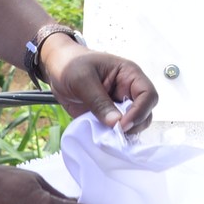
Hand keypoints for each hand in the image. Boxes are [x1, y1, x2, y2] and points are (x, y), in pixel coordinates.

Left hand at [42, 37, 158, 136]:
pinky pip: (118, 129)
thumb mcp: (82, 79)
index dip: (140, 111)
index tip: (122, 124)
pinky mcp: (109, 116)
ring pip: (135, 124)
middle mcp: (129, 91)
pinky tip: (103, 138)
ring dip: (125, 133)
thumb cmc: (71, 65)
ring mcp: (119, 105)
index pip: (148, 94)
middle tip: (115, 133)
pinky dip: (113, 137)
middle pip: (146, 112)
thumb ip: (98, 101)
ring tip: (108, 136)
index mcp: (129, 75)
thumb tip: (116, 123)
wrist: (56, 69)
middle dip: (134, 124)